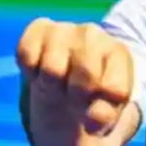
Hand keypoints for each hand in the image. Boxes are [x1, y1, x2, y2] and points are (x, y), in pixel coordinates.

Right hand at [16, 19, 135, 145]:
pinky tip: (41, 71)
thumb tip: (94, 116)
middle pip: (86, 74)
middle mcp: (94, 34)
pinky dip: (30, 72)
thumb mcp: (105, 113)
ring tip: (59, 85)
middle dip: (77, 97)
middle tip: (75, 98)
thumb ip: (104, 117)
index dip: (101, 111)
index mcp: (119, 54)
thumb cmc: (90, 98)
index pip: (114, 89)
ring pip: (52, 69)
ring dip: (50, 86)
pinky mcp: (39, 28)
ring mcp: (66, 29)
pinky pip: (27, 56)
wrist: (67, 79)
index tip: (96, 111)